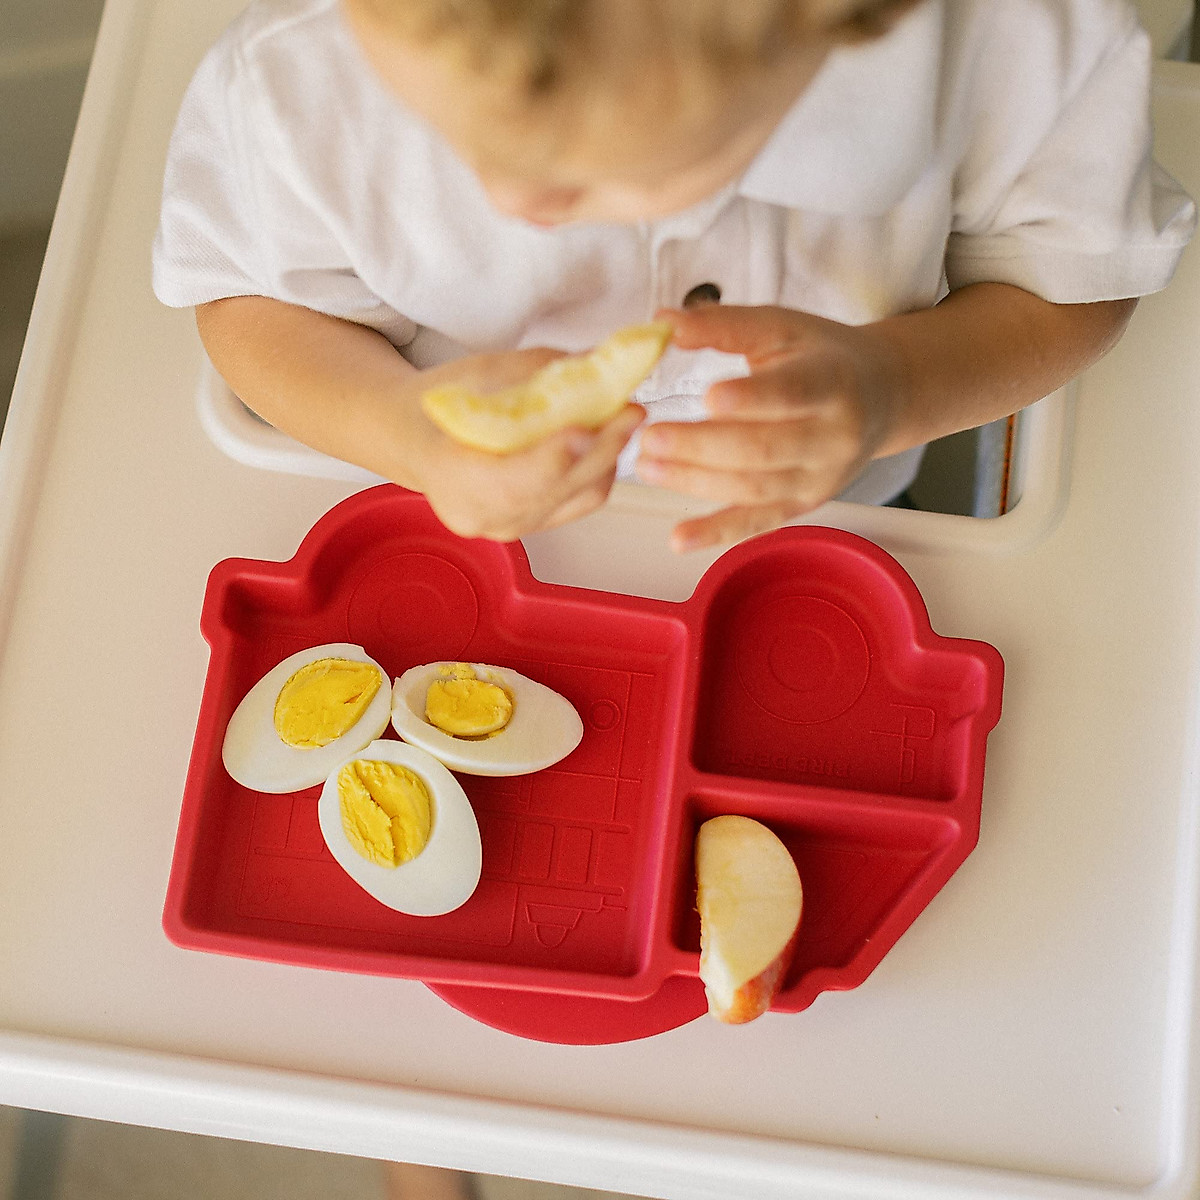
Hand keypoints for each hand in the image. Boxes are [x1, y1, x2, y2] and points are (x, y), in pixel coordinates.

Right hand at [402, 348, 644, 540]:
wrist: (413, 438)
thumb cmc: (440, 403)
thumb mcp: (484, 372)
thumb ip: (542, 370)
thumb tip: (600, 360)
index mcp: (454, 475)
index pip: (519, 476)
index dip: (559, 454)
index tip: (592, 424)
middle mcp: (482, 514)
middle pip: (559, 487)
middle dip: (603, 446)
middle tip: (631, 410)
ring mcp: (507, 528)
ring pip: (578, 498)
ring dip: (608, 458)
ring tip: (623, 421)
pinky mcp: (528, 528)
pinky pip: (576, 503)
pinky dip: (596, 472)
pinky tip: (604, 443)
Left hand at [635, 305, 902, 551]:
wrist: (882, 398)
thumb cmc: (821, 357)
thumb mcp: (784, 328)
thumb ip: (726, 326)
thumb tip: (664, 323)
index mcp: (831, 381)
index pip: (791, 394)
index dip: (751, 399)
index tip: (707, 398)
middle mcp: (832, 436)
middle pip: (764, 448)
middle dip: (702, 446)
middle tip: (650, 438)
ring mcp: (819, 477)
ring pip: (754, 487)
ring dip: (695, 482)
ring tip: (648, 468)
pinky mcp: (803, 504)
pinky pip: (757, 523)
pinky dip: (716, 533)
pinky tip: (678, 538)